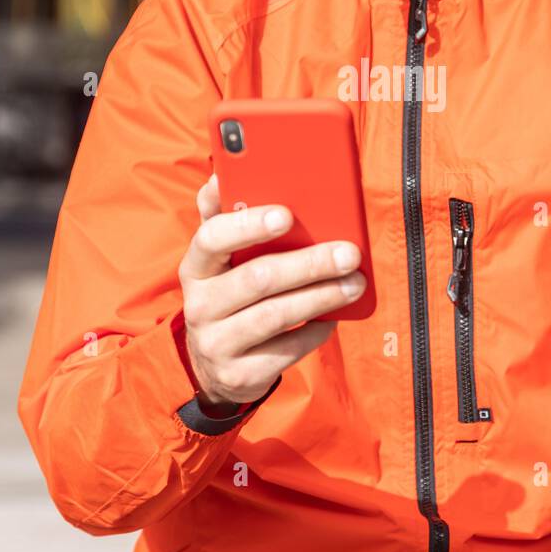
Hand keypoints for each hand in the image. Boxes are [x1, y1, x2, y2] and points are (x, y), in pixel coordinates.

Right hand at [178, 173, 365, 411]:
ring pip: (276, 314)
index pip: (211, 239)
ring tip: (355, 283)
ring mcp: (218, 343)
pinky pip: (287, 349)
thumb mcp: (218, 260)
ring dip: (322, 295)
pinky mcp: (240, 375)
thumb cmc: (228, 294)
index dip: (247, 226)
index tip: (287, 214)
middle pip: (257, 279)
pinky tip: (335, 316)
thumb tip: (219, 175)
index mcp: (195, 267)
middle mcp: (200, 306)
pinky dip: (316, 330)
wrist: (211, 367)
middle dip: (308, 263)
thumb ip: (222, 218)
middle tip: (349, 252)